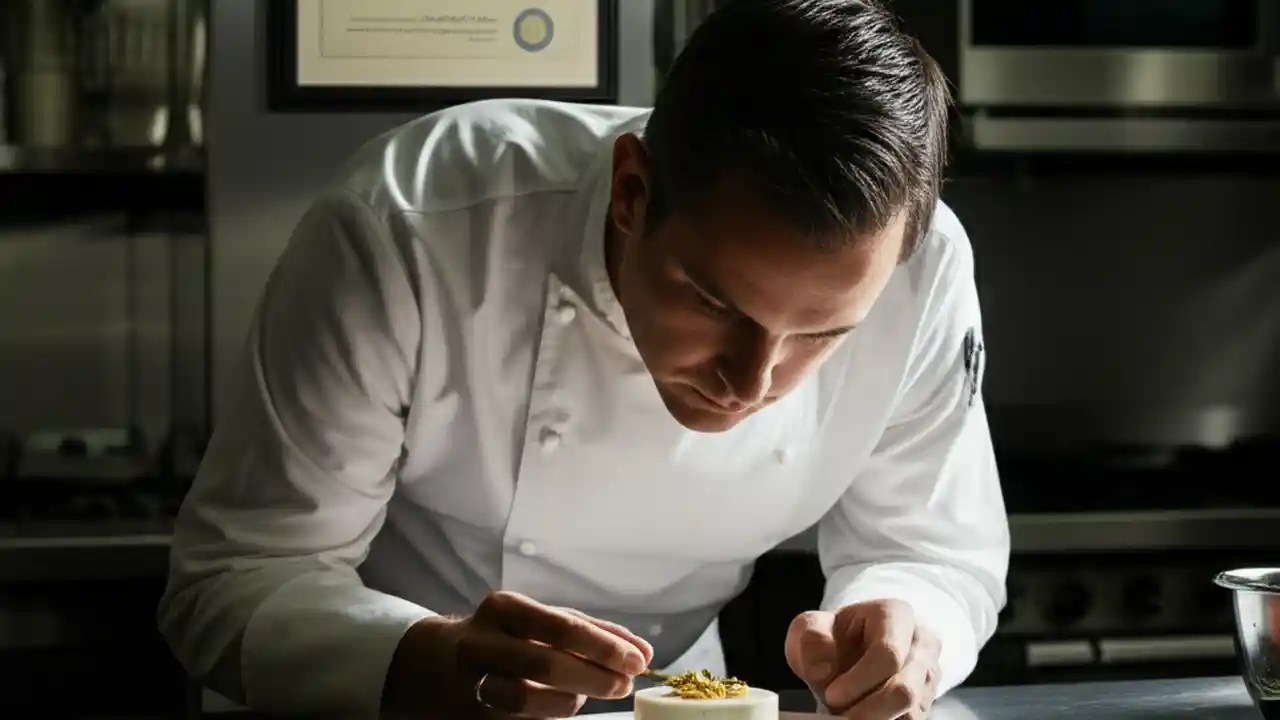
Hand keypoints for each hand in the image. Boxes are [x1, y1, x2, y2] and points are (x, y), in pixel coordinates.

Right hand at [383, 591, 653, 718]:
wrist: (431, 665)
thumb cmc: (505, 638)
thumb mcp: (540, 621)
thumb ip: (591, 632)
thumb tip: (642, 653)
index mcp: (504, 609)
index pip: (562, 626)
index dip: (604, 646)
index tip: (638, 660)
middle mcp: (480, 643)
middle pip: (544, 665)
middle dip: (593, 678)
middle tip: (622, 685)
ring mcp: (467, 684)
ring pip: (523, 701)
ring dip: (567, 702)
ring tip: (583, 698)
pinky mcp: (465, 718)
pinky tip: (557, 711)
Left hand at [785, 599, 940, 718]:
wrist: (850, 646)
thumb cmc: (832, 635)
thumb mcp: (810, 626)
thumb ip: (810, 638)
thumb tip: (822, 668)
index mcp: (896, 614)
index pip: (888, 654)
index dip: (859, 681)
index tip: (831, 695)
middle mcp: (922, 642)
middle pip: (905, 690)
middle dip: (869, 711)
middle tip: (839, 719)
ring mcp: (929, 673)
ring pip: (912, 712)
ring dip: (876, 719)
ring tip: (847, 715)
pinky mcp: (928, 700)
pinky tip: (862, 717)